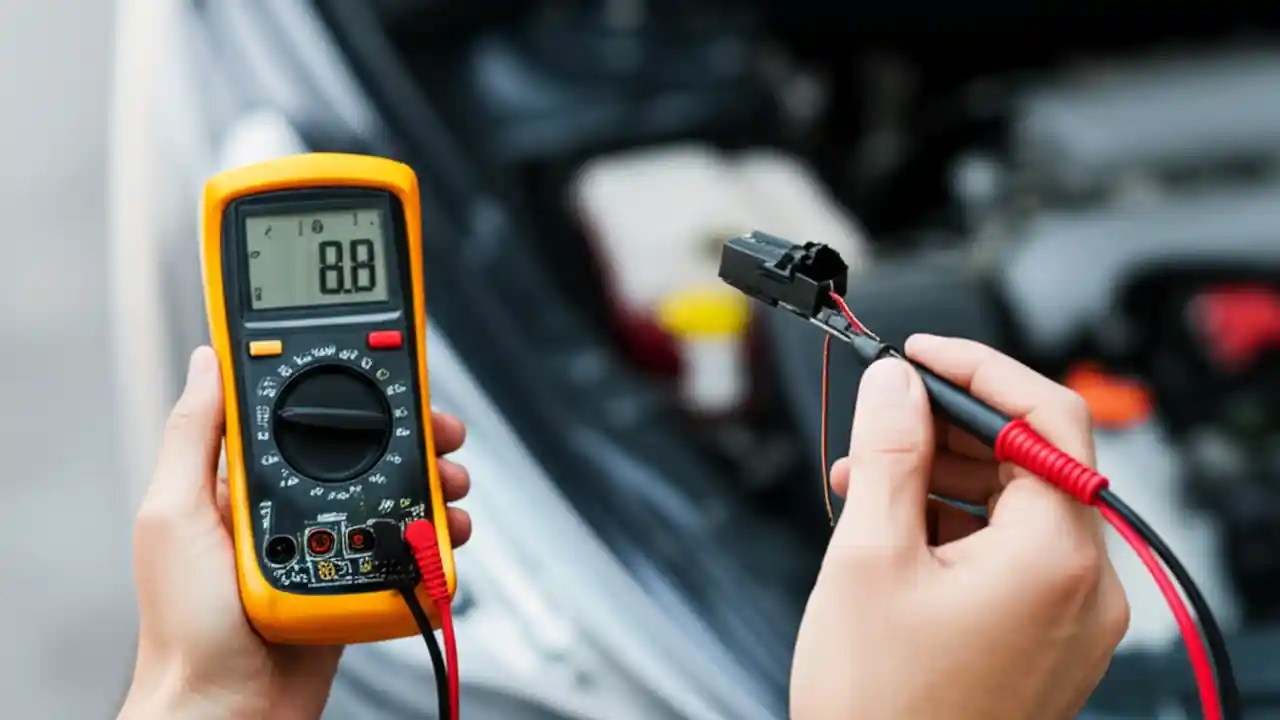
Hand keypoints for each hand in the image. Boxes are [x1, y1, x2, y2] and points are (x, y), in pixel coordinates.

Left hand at [119, 347, 472, 718]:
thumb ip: (194, 436)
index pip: (300, 412)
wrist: (230, 711)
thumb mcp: (173, 514)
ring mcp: (327, 542)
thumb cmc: (186, 628)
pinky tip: (443, 532)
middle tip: (439, 431)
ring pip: (395, 493)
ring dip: (433, 481)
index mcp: (243, 481)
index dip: (345, 385)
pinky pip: (406, 545)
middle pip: (363, 448)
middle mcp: (290, 504)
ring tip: (450, 484)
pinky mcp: (357, 578)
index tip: (383, 366)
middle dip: (410, 433)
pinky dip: (435, 534)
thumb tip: (207, 361)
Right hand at [791, 335, 1128, 719]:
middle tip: (878, 422)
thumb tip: (897, 383)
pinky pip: (1012, 556)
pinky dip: (957, 529)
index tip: (920, 353)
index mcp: (1055, 558)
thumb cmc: (880, 708)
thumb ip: (890, 452)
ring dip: (943, 480)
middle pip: (1030, 461)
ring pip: (1016, 508)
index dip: (979, 368)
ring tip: (867, 485)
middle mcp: (1084, 588)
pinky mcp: (1047, 641)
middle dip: (946, 431)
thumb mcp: (868, 557)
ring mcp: (1071, 620)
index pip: (1047, 417)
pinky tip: (894, 530)